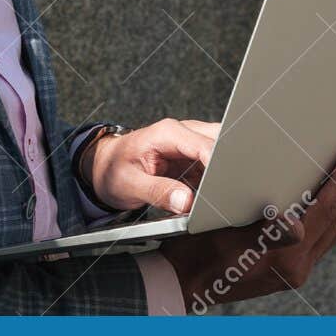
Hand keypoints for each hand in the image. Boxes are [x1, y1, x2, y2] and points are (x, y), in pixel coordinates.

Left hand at [84, 118, 219, 214]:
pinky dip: (217, 182)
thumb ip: (158, 192)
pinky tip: (208, 196)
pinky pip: (215, 167)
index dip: (219, 166)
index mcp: (167, 133)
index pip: (206, 146)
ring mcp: (191, 145)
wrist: (106, 166)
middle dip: (229, 166)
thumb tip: (186, 201)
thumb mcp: (130, 184)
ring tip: (215, 197)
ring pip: (224, 153)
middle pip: (222, 142)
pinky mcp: (194, 158)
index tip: (224, 188)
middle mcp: (183, 133)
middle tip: (225, 192)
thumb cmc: (114, 169)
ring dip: (223, 175)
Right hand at [159, 148, 335, 311]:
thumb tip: (296, 223)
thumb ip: (267, 232)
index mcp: (287, 258)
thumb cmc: (199, 254)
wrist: (184, 281)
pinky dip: (335, 215)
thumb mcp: (228, 238)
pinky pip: (323, 237)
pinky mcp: (290, 268)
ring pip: (334, 229)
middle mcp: (298, 267)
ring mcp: (296, 270)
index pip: (324, 212)